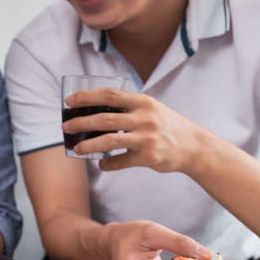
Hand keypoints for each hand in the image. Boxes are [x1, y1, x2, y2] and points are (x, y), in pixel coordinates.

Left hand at [62, 89, 204, 173]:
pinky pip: (120, 162)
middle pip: (105, 118)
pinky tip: (101, 165)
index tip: (69, 101)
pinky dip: (107, 165)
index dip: (87, 97)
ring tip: (76, 148)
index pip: (110, 95)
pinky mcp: (149, 157)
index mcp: (143, 102)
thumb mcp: (151, 109)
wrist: (194, 146)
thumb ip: (127, 108)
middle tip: (65, 126)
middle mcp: (145, 118)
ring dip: (88, 145)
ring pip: (109, 141)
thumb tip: (93, 113)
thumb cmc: (167, 126)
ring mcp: (147, 138)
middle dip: (81, 122)